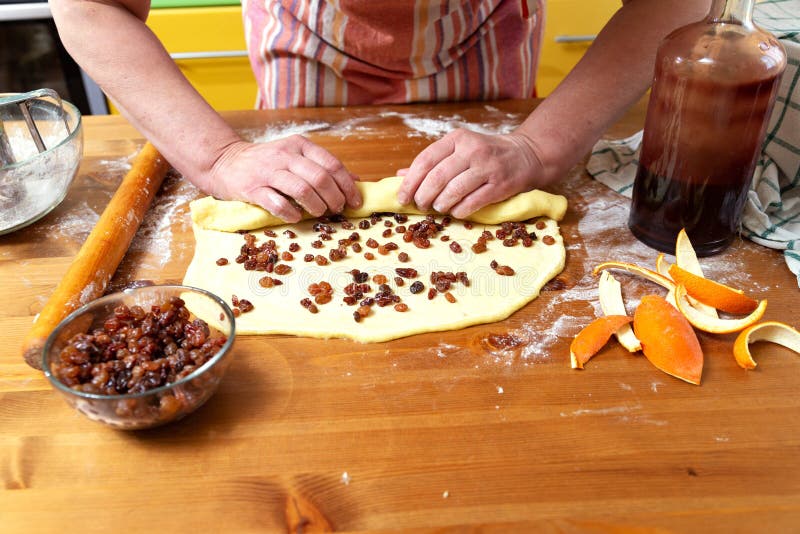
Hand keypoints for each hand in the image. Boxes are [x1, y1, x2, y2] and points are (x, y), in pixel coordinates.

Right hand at [205, 135, 361, 222]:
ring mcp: (268, 172)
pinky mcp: (253, 189)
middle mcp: (285, 155)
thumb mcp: (296, 157)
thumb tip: (356, 181)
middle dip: (334, 198)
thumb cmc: (268, 163)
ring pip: (302, 190)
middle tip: (336, 209)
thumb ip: (324, 167)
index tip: (354, 201)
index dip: (347, 186)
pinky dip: (291, 214)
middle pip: (320, 178)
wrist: (226, 162)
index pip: (332, 164)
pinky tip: (295, 217)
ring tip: (318, 213)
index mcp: (299, 145)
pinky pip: (278, 204)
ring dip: (316, 206)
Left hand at [396, 129, 548, 218]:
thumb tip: (400, 176)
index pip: (426, 160)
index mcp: (457, 139)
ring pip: (453, 191)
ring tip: (438, 208)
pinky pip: (472, 202)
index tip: (402, 197)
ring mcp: (487, 167)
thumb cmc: (486, 154)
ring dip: (440, 204)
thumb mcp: (458, 150)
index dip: (410, 182)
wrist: (525, 155)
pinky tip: (455, 211)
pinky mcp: (499, 185)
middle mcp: (471, 150)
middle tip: (421, 205)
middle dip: (424, 196)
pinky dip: (459, 211)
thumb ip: (431, 162)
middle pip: (437, 177)